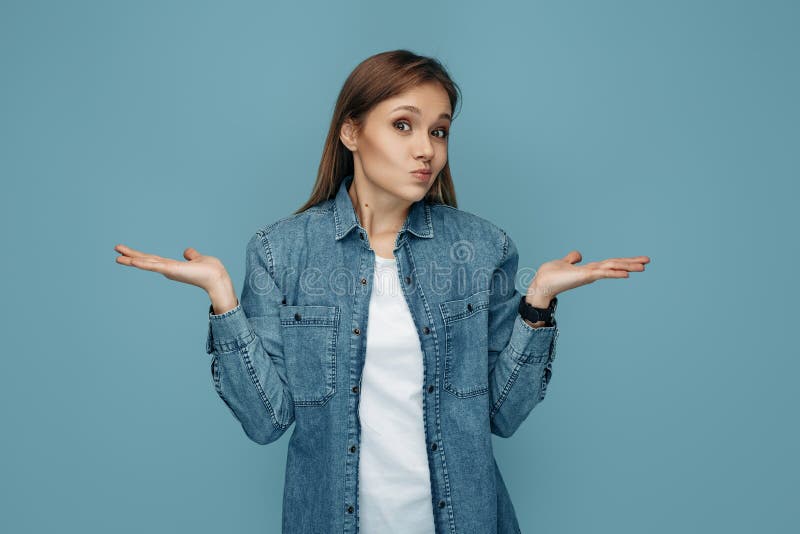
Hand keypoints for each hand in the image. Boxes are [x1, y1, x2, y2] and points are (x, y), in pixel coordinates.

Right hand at [113, 244, 231, 294]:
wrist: (217, 278)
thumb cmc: (210, 270)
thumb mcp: (198, 259)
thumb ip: (191, 255)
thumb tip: (187, 251)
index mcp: (172, 266)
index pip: (152, 259)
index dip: (140, 256)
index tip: (127, 252)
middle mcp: (167, 269)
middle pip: (145, 261)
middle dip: (130, 257)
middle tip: (116, 252)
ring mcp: (168, 270)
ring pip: (146, 263)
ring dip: (132, 260)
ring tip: (117, 257)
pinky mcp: (171, 270)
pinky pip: (154, 265)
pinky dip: (143, 263)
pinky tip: (132, 261)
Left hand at [526, 251, 649, 305]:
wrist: (540, 285)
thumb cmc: (549, 276)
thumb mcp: (563, 263)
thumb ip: (571, 259)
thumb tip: (578, 254)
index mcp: (588, 269)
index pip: (610, 263)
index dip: (623, 261)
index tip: (638, 260)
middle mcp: (592, 272)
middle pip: (615, 265)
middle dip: (631, 263)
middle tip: (648, 261)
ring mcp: (589, 275)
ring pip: (612, 268)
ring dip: (627, 267)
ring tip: (643, 267)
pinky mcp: (585, 276)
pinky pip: (603, 273)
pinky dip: (614, 273)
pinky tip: (626, 274)